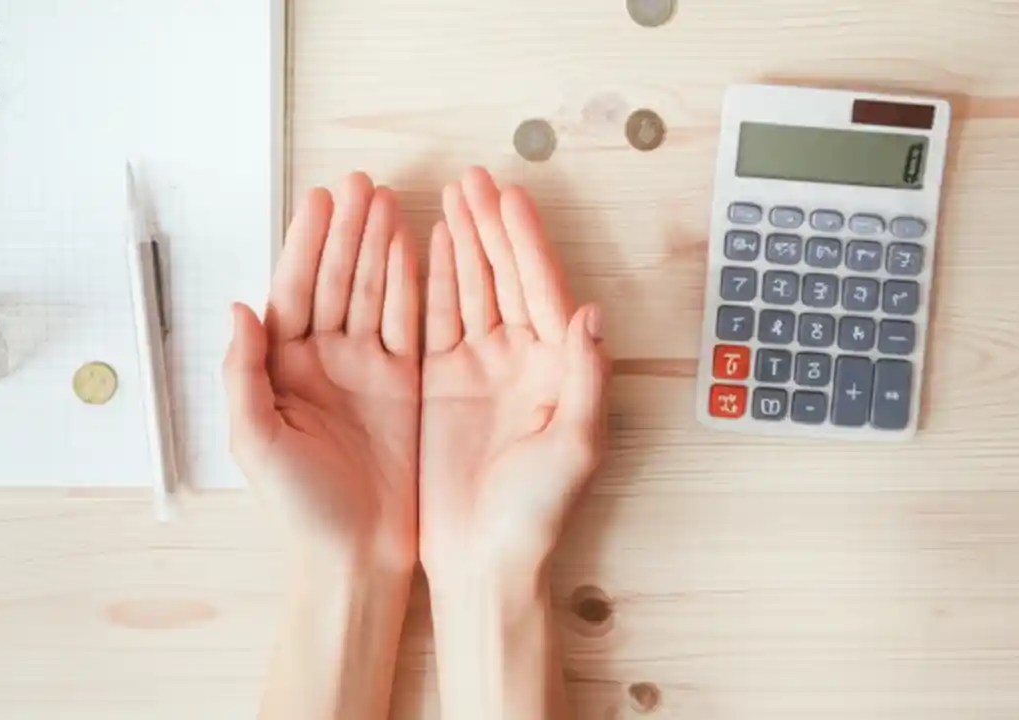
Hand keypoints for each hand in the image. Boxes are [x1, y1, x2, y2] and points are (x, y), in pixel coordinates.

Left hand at [222, 171, 420, 571]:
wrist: (356, 557)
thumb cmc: (299, 509)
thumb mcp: (257, 443)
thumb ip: (243, 374)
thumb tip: (239, 307)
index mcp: (282, 370)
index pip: (295, 292)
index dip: (307, 245)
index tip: (321, 200)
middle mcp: (322, 362)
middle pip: (336, 281)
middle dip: (347, 231)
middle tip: (360, 183)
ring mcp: (365, 370)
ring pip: (372, 293)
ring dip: (378, 246)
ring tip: (387, 200)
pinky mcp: (404, 384)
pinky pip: (407, 323)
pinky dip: (411, 284)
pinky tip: (415, 248)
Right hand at [419, 166, 609, 580]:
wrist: (483, 561)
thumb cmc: (536, 514)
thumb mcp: (575, 447)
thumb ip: (586, 379)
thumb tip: (592, 315)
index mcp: (553, 369)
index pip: (540, 288)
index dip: (524, 241)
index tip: (508, 196)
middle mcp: (517, 361)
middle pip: (504, 276)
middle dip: (489, 226)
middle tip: (472, 179)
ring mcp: (478, 370)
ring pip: (469, 289)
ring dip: (462, 242)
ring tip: (449, 196)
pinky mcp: (441, 385)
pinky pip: (434, 320)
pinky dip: (431, 281)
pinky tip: (426, 247)